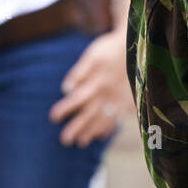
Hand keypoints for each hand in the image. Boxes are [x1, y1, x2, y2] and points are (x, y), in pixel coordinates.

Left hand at [49, 29, 131, 146]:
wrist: (134, 45)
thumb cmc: (108, 49)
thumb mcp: (93, 56)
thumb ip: (79, 72)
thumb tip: (66, 89)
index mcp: (96, 82)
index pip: (77, 99)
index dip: (65, 108)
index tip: (53, 118)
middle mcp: (107, 93)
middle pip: (90, 114)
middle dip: (77, 127)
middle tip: (65, 140)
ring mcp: (118, 99)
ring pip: (104, 118)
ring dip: (92, 131)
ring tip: (81, 142)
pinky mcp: (127, 100)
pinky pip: (118, 117)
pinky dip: (110, 126)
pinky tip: (103, 135)